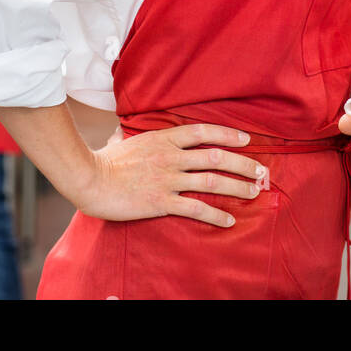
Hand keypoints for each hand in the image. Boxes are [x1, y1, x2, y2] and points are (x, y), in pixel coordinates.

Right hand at [75, 122, 265, 226]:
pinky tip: (228, 220)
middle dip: (243, 164)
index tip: (247, 140)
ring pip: (212, 181)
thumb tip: (122, 130)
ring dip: (237, 187)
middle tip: (262, 171)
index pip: (203, 131)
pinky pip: (195, 208)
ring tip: (254, 192)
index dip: (228, 134)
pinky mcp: (161, 201)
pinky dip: (215, 214)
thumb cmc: (103, 160)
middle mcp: (171, 156)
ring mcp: (168, 179)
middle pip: (216, 157)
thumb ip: (132, 135)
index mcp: (164, 138)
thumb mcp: (121, 139)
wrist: (89, 179)